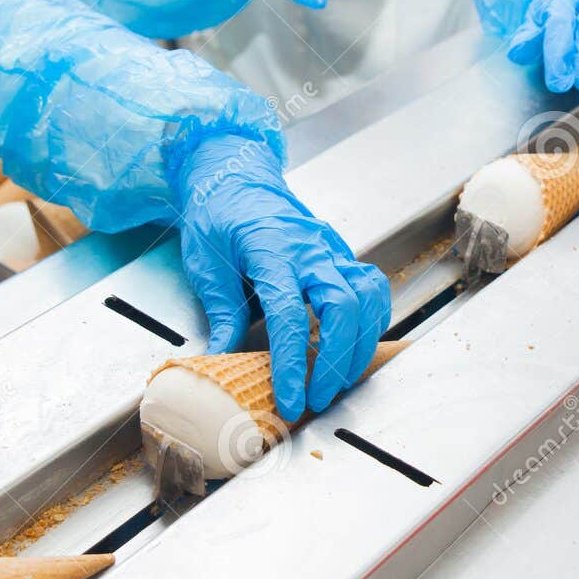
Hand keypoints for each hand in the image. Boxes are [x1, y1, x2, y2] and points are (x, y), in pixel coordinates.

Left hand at [176, 135, 390, 419]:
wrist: (236, 178)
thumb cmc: (218, 217)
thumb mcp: (206, 266)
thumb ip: (222, 315)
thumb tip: (222, 364)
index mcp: (270, 249)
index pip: (288, 314)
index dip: (291, 363)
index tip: (290, 400)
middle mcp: (310, 249)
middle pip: (343, 306)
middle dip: (334, 361)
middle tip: (317, 398)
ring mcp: (332, 250)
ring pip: (367, 299)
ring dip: (359, 346)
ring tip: (338, 381)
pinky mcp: (342, 256)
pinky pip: (372, 289)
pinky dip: (373, 321)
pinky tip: (355, 346)